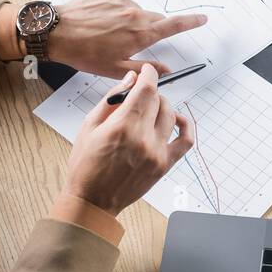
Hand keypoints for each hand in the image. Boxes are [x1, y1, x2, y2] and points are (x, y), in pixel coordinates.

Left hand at [46, 0, 206, 77]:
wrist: (55, 31)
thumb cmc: (83, 53)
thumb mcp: (115, 69)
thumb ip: (145, 69)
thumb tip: (166, 71)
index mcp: (140, 34)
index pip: (174, 25)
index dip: (191, 22)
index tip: (203, 18)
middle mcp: (135, 14)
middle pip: (154, 20)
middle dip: (148, 31)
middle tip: (129, 43)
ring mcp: (121, 0)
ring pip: (136, 12)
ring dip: (129, 22)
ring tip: (106, 34)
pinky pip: (120, 2)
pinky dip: (115, 12)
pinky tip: (99, 22)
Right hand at [61, 63, 194, 216]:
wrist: (93, 201)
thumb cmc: (85, 165)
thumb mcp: (89, 126)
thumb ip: (111, 99)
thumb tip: (130, 79)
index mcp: (122, 126)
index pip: (146, 89)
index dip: (149, 74)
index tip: (147, 70)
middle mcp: (143, 138)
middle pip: (159, 100)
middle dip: (150, 92)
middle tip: (139, 95)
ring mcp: (157, 152)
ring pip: (171, 115)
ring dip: (162, 106)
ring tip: (149, 110)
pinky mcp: (165, 164)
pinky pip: (186, 141)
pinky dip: (185, 126)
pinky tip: (176, 120)